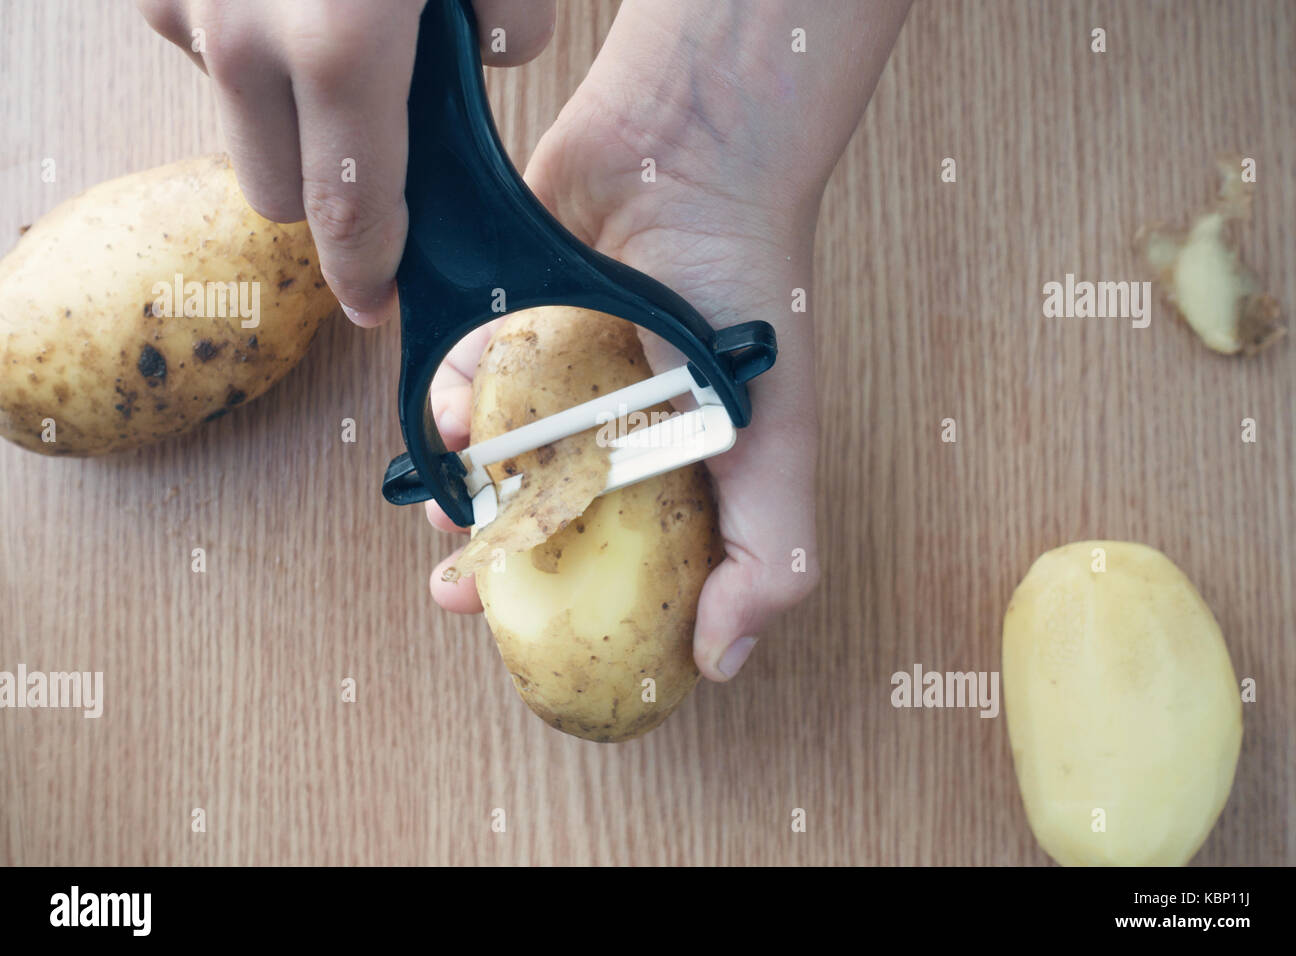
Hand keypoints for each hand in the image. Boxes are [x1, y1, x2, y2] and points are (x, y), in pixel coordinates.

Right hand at [136, 0, 556, 324]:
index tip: (375, 305)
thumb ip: (508, 22)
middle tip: (379, 140)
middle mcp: (243, 34)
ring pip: (236, 121)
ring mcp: (185, 3)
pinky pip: (204, 48)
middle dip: (327, 192)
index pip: (350, 213)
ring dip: (283, 111)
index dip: (365, 274)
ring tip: (340, 32)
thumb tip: (487, 60)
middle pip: (277, 194)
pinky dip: (248, 42)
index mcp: (341, 42)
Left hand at [425, 63, 828, 681]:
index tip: (536, 639)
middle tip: (458, 591)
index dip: (581, 607)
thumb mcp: (778, 441)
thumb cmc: (745, 293)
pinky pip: (461, 384)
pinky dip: (444, 411)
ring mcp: (559, 378)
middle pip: (548, 515)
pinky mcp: (508, 327)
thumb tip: (719, 663)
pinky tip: (444, 430)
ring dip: (461, 495)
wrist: (685, 155)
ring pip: (494, 460)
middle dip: (500, 561)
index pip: (629, 558)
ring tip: (445, 514)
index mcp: (683, 465)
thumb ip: (769, 554)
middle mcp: (619, 427)